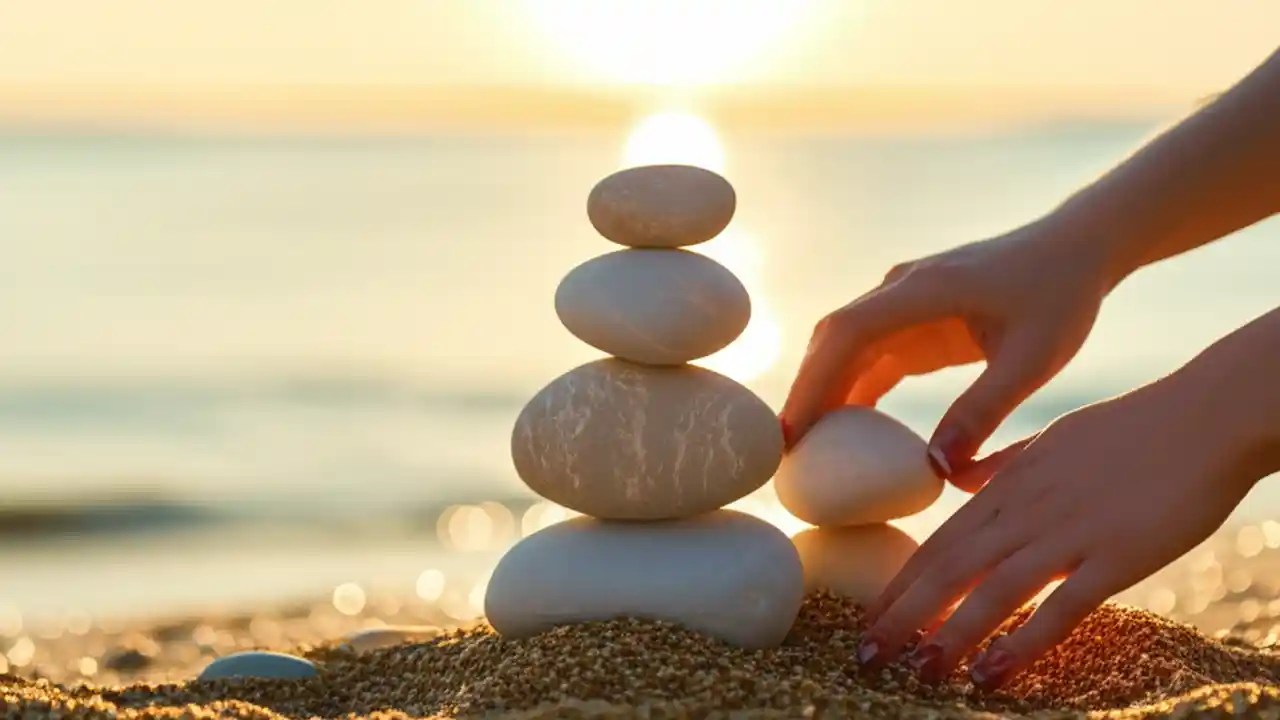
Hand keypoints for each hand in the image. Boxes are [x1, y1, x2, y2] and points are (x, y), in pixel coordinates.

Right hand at [780, 219, 1113, 485]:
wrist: (1077, 249)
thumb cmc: (1062, 297)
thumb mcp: (1032, 361)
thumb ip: (983, 411)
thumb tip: (936, 468)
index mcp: (923, 290)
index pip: (846, 334)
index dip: (813, 382)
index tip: (792, 431)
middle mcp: (901, 288)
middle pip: (832, 340)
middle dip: (806, 393)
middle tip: (786, 452)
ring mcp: (904, 301)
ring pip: (845, 346)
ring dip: (825, 392)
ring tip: (808, 448)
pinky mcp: (915, 316)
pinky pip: (871, 354)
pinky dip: (854, 388)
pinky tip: (847, 429)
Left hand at [858, 371, 1265, 688]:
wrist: (1204, 415)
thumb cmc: (1128, 429)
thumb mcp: (1049, 438)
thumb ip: (1002, 466)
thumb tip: (960, 480)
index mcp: (1010, 484)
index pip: (941, 541)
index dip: (902, 583)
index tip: (869, 616)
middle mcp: (1027, 509)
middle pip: (951, 568)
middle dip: (904, 614)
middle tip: (866, 653)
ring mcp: (1070, 532)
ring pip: (994, 590)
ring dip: (951, 635)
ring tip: (916, 671)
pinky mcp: (1116, 555)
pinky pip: (1061, 607)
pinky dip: (1022, 642)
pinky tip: (990, 673)